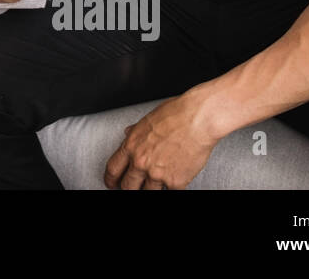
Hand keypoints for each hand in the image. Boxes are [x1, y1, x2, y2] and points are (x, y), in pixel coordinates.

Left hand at [103, 93, 220, 189]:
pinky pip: (170, 192)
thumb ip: (136, 131)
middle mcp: (141, 162)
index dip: (110, 179)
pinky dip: (172, 187)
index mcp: (131, 146)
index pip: (113, 169)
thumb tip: (129, 132)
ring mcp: (158, 174)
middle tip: (133, 187)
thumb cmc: (176, 114)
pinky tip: (174, 181)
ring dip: (151, 189)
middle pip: (127, 186)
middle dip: (129, 188)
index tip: (112, 182)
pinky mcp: (176, 182)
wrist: (198, 120)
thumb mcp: (147, 119)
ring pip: (148, 192)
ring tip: (156, 184)